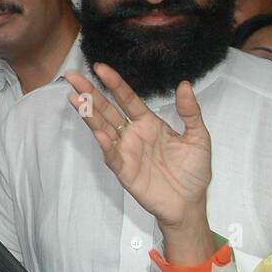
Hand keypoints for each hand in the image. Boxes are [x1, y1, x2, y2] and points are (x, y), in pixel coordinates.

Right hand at [65, 63, 212, 253]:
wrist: (190, 204)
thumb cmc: (193, 171)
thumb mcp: (199, 138)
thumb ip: (190, 112)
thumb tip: (184, 84)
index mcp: (148, 123)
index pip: (127, 99)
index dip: (114, 83)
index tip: (100, 67)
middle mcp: (132, 134)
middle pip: (107, 109)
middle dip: (90, 92)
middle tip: (73, 75)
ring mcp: (125, 151)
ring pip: (103, 128)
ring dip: (89, 114)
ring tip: (75, 98)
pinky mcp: (124, 171)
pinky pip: (112, 155)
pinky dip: (105, 144)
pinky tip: (99, 133)